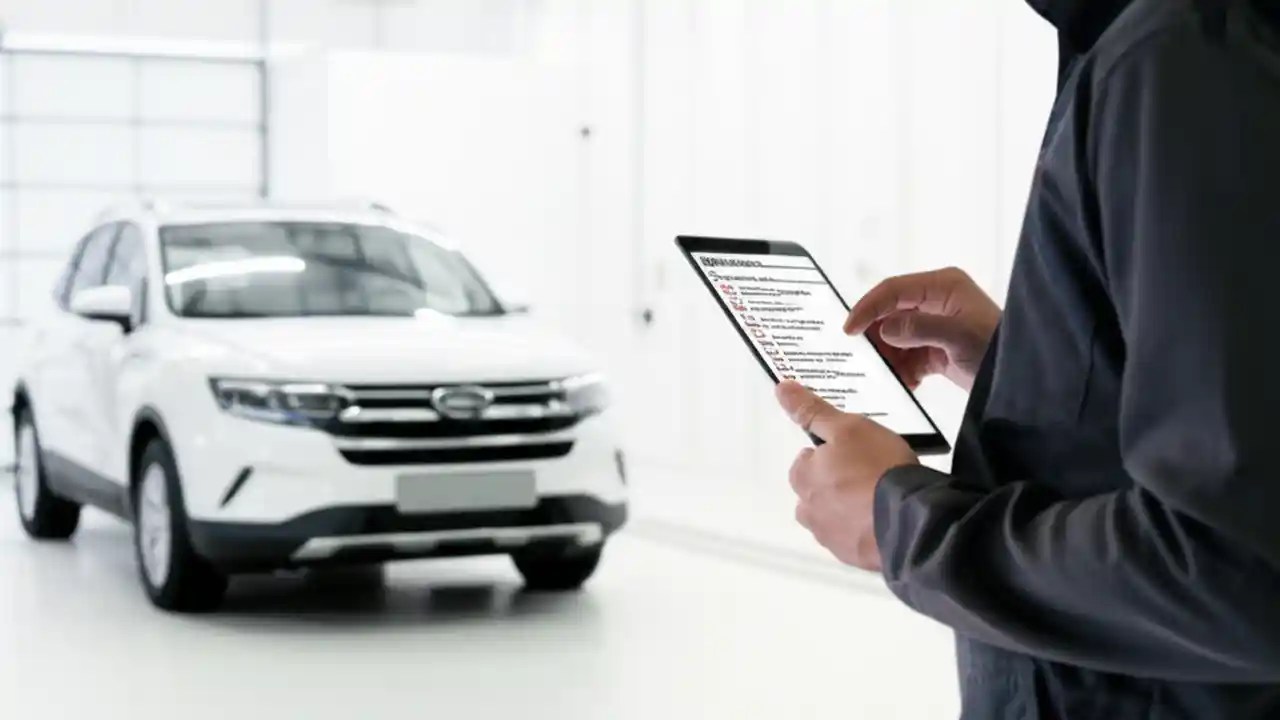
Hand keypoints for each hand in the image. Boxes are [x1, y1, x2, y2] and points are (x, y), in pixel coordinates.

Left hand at [776, 380, 918, 571]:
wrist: (910, 520)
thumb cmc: (877, 467)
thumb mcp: (848, 427)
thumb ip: (813, 411)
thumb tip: (781, 388)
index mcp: (804, 478)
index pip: (804, 462)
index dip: (828, 455)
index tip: (852, 453)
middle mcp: (808, 510)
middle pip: (815, 492)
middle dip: (834, 484)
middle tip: (869, 474)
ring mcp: (830, 537)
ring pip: (831, 518)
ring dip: (847, 510)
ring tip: (879, 498)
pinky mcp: (852, 557)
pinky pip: (853, 539)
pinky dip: (863, 531)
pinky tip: (885, 520)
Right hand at [844, 267, 1000, 391]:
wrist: (1023, 379)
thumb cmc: (997, 348)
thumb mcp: (959, 336)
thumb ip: (920, 329)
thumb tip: (885, 329)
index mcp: (942, 286)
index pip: (894, 290)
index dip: (868, 308)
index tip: (849, 330)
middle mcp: (936, 301)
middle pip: (890, 314)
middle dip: (878, 339)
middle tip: (867, 360)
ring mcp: (935, 325)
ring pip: (895, 339)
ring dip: (890, 359)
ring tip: (894, 376)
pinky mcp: (936, 348)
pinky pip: (907, 357)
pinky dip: (903, 371)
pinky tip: (908, 384)